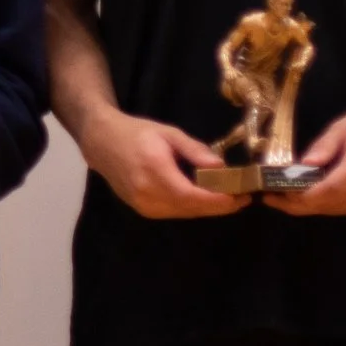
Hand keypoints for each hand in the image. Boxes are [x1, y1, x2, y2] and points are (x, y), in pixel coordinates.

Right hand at [79, 110, 249, 219]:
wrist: (102, 142)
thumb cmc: (137, 132)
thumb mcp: (169, 133)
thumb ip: (195, 151)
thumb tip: (222, 168)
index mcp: (155, 170)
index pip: (193, 196)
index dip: (220, 201)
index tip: (243, 196)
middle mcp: (148, 193)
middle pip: (192, 208)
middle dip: (220, 205)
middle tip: (242, 196)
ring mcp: (143, 205)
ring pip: (185, 213)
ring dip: (207, 207)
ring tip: (226, 196)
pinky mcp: (142, 210)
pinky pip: (174, 212)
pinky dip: (191, 206)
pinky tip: (202, 196)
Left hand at [268, 102, 345, 216]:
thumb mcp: (341, 127)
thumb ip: (322, 147)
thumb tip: (301, 166)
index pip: (328, 190)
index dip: (300, 196)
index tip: (275, 194)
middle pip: (329, 204)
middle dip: (297, 204)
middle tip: (270, 198)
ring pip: (334, 210)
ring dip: (308, 206)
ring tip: (282, 197)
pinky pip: (344, 209)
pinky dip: (324, 204)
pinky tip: (306, 195)